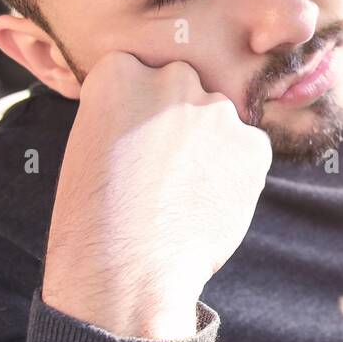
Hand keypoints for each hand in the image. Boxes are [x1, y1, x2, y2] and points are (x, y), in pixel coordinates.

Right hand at [41, 52, 272, 339]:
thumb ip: (126, 111)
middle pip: (185, 87)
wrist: (128, 271)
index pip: (141, 71)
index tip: (133, 141)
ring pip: (219, 119)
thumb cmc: (94, 218)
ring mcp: (217, 110)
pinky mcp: (253, 143)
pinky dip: (237, 171)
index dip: (139, 110)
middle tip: (163, 167)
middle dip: (179, 118)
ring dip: (210, 144)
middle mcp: (171, 79)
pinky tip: (210, 202)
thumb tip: (157, 108)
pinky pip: (249, 149)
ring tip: (184, 192)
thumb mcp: (88, 145)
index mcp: (118, 72)